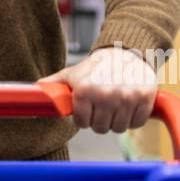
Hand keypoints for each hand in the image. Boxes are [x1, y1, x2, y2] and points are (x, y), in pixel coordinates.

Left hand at [39, 47, 156, 134]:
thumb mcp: (72, 74)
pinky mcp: (145, 97)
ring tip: (115, 104)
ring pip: (119, 128)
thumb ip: (54, 85)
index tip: (88, 109)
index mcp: (85, 89)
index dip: (84, 117)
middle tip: (102, 106)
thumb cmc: (96, 67)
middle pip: (101, 128)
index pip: (83, 123)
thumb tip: (34, 90)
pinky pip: (137, 123)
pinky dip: (134, 117)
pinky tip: (128, 104)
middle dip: (100, 120)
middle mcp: (106, 94)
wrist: (126, 52)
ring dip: (117, 120)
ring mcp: (127, 96)